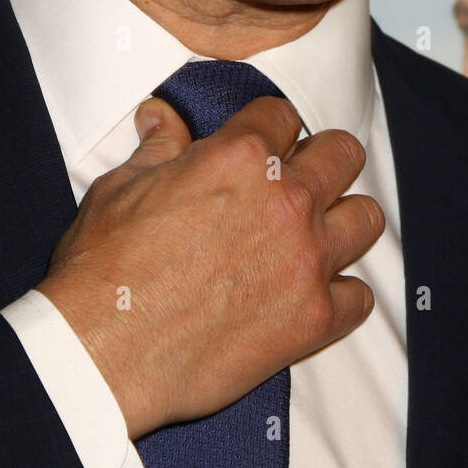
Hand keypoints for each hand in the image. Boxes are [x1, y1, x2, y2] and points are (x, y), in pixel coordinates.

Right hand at [37, 93, 383, 439]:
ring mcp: (306, 259)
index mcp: (240, 157)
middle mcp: (285, 200)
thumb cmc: (104, 269)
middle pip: (343, 154)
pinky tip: (311, 295)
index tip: (266, 146)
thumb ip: (158, 147)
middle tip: (299, 182)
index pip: (283, 114)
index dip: (270, 129)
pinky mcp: (313, 318)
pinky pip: (359, 297)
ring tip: (315, 235)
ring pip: (366, 218)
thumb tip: (161, 118)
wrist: (101, 353)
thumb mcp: (121, 186)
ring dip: (343, 222)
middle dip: (322, 161)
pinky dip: (340, 296)